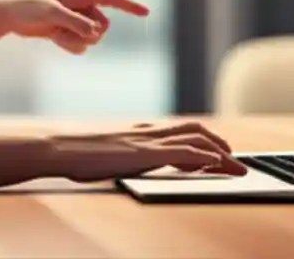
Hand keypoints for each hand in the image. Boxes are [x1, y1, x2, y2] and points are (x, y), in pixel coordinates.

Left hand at [0, 0, 149, 54]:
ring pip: (93, 39)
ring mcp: (76, 20)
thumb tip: (94, 32)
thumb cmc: (29, 7)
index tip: (147, 12)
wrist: (10, 15)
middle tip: (67, 30)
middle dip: (89, 34)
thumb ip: (74, 21)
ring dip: (76, 42)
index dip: (129, 6)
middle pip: (104, 27)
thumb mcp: (51, 14)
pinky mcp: (68, 31)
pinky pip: (82, 46)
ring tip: (56, 34)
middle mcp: (82, 6)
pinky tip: (54, 38)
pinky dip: (70, 46)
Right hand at [46, 120, 247, 181]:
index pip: (178, 129)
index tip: (213, 152)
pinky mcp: (145, 154)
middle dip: (217, 143)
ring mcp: (147, 142)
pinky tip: (216, 164)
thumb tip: (126, 159)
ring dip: (219, 151)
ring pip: (195, 139)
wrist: (59, 149)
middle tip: (232, 157)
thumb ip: (122, 153)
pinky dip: (204, 157)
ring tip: (235, 165)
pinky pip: (184, 153)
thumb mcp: (105, 153)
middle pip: (193, 129)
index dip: (201, 138)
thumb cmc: (75, 154)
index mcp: (138, 132)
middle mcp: (147, 132)